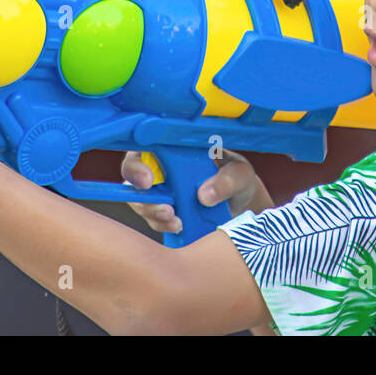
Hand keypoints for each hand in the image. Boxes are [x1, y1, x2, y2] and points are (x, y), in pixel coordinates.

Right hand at [120, 149, 267, 234]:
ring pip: (142, 204)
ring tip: (176, 221)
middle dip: (144, 198)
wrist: (241, 203)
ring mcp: (160, 192)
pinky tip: (179, 226)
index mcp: (173, 148)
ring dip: (154, 214)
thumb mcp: (240, 174)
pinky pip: (155, 220)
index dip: (137, 167)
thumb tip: (204, 195)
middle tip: (166, 209)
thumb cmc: (237, 177)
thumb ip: (227, 180)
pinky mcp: (164, 213)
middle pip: (134, 181)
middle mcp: (160, 168)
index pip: (142, 151)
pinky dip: (163, 225)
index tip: (148, 181)